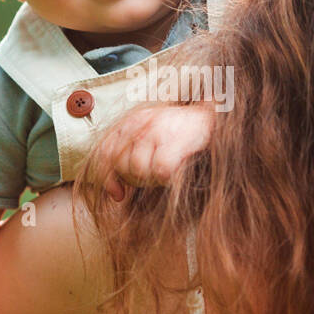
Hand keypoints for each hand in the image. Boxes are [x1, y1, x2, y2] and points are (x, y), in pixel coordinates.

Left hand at [88, 102, 215, 200]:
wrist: (208, 118)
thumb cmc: (176, 133)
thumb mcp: (145, 138)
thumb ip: (126, 158)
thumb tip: (116, 195)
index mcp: (128, 123)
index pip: (105, 154)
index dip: (108, 179)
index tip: (119, 195)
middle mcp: (138, 124)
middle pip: (121, 166)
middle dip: (134, 180)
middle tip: (152, 176)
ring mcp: (155, 131)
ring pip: (138, 170)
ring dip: (151, 180)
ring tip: (163, 173)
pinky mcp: (174, 141)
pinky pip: (161, 171)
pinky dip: (166, 178)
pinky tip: (172, 174)